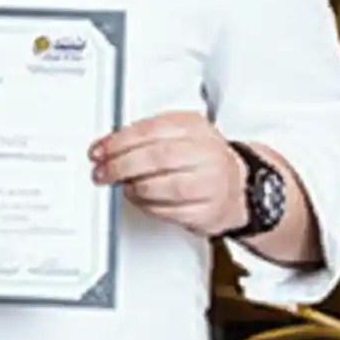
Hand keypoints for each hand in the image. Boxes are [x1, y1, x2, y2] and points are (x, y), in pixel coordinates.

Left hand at [89, 111, 247, 236]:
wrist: (239, 186)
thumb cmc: (202, 158)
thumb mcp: (181, 133)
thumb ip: (147, 135)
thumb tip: (108, 145)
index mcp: (194, 127)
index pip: (150, 130)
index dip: (118, 141)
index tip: (100, 150)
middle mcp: (205, 153)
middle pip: (155, 157)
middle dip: (120, 166)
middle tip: (102, 172)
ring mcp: (210, 183)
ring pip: (161, 187)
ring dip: (133, 188)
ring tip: (123, 185)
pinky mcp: (207, 212)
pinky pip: (168, 211)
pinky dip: (146, 206)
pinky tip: (140, 199)